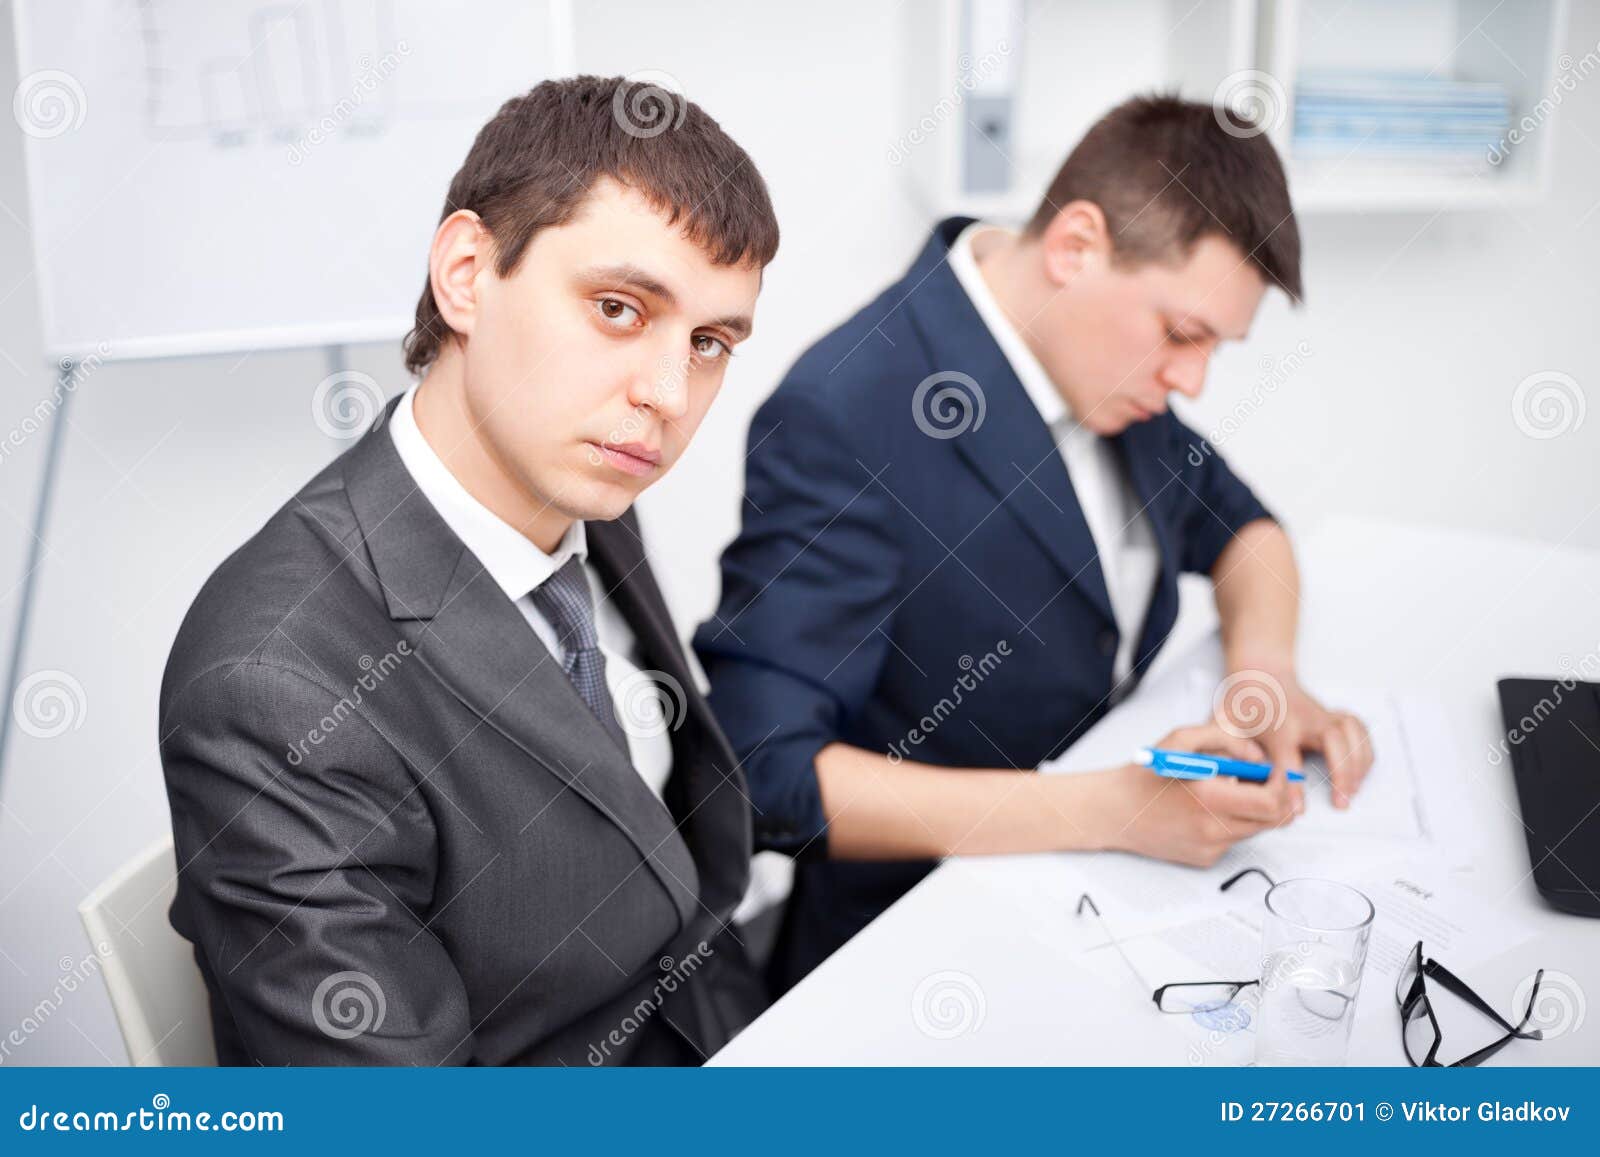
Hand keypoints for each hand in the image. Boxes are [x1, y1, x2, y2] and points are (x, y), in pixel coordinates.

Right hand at [1100, 722, 1301, 866]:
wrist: (1113, 812)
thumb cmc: (1145, 775)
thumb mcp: (1180, 740)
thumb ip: (1225, 739)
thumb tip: (1257, 757)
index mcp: (1209, 798)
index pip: (1271, 802)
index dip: (1283, 786)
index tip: (1277, 773)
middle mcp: (1213, 828)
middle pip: (1273, 821)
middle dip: (1279, 799)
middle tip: (1269, 782)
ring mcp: (1210, 848)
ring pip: (1255, 830)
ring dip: (1254, 810)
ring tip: (1227, 791)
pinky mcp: (1205, 859)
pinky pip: (1234, 840)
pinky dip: (1231, 823)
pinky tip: (1204, 811)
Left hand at [1213, 669, 1373, 808]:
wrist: (1259, 673)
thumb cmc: (1242, 703)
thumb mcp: (1224, 726)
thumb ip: (1228, 752)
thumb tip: (1236, 778)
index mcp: (1277, 724)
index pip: (1288, 760)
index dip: (1293, 787)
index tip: (1297, 810)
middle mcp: (1304, 717)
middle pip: (1333, 743)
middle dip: (1341, 773)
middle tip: (1341, 803)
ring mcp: (1321, 714)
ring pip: (1351, 735)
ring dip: (1358, 763)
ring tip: (1353, 790)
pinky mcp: (1332, 714)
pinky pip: (1358, 729)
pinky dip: (1365, 748)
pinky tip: (1361, 769)